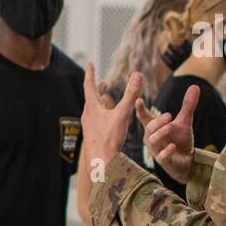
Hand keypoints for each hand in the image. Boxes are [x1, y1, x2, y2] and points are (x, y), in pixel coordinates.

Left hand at [80, 63, 141, 180]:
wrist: (100, 162)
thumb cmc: (109, 138)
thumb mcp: (123, 114)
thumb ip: (131, 94)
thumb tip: (138, 74)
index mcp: (92, 107)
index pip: (89, 85)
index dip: (90, 73)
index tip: (89, 63)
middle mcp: (88, 116)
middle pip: (92, 98)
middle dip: (97, 88)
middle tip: (103, 82)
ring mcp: (89, 126)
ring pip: (95, 110)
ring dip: (101, 102)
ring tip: (107, 99)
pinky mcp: (93, 135)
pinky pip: (97, 120)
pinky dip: (103, 114)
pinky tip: (109, 120)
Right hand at [135, 83, 199, 183]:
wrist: (186, 161)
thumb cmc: (180, 140)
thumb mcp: (185, 121)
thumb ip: (187, 105)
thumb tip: (195, 86)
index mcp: (154, 127)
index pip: (144, 117)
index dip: (140, 109)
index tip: (137, 99)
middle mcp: (152, 137)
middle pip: (149, 128)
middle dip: (157, 121)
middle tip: (168, 115)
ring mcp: (156, 149)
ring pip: (153, 141)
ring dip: (161, 133)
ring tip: (170, 127)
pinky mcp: (163, 161)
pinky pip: (161, 156)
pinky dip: (166, 150)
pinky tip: (173, 146)